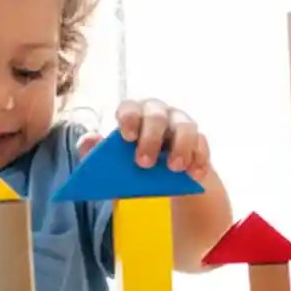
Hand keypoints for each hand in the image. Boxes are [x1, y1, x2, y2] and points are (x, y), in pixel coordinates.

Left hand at [77, 98, 210, 180]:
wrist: (162, 184)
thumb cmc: (130, 164)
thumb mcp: (110, 162)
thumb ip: (95, 152)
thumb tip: (88, 142)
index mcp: (133, 114)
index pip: (130, 107)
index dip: (128, 118)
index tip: (126, 137)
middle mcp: (158, 114)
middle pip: (157, 116)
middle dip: (151, 137)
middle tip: (144, 163)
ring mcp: (180, 126)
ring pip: (185, 126)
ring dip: (180, 146)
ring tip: (175, 169)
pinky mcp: (199, 143)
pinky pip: (202, 146)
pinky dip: (199, 160)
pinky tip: (194, 175)